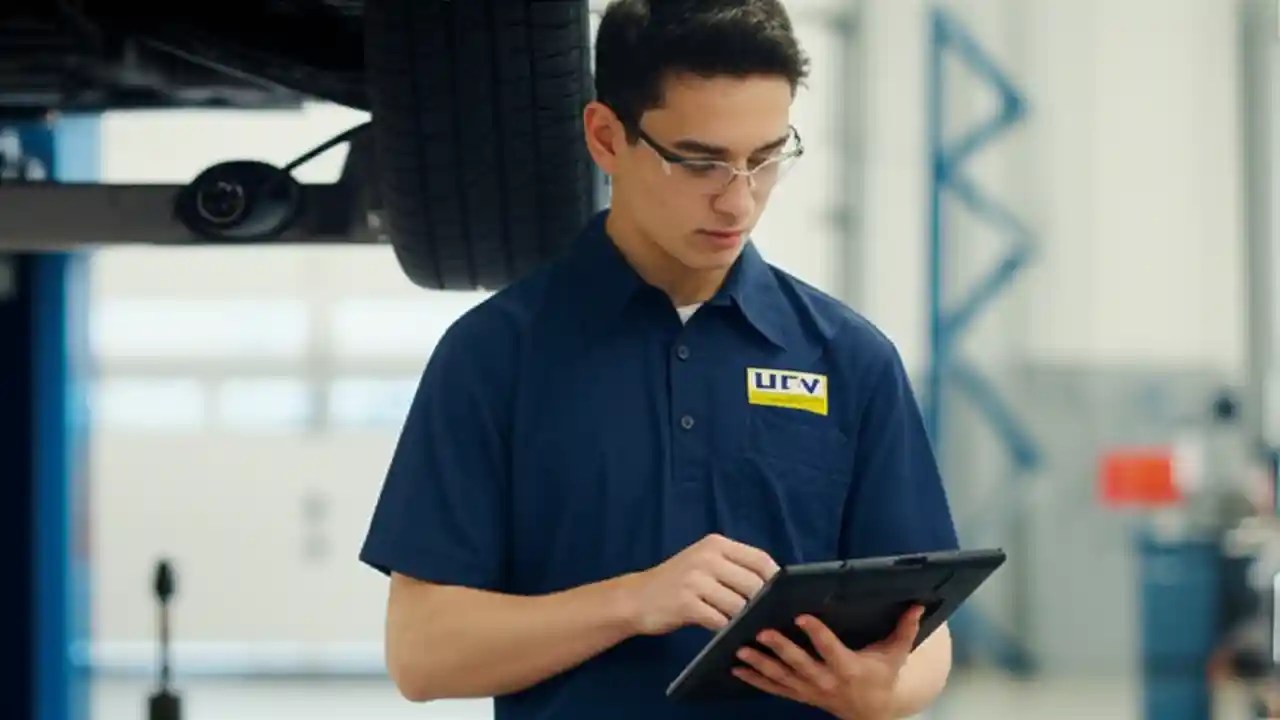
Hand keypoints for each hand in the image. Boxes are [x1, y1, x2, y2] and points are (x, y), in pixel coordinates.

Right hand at [623, 533, 779, 635]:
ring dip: (744, 620)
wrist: (635, 598)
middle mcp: (707, 557)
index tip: (781, 597)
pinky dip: (727, 630)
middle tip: (764, 619)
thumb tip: (774, 588)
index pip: (760, 559)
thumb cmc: (677, 583)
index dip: (775, 580)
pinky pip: (719, 620)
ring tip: (745, 628)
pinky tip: (726, 634)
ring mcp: (695, 579)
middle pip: (753, 584)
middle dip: (761, 604)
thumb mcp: (704, 565)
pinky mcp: (686, 603)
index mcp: (715, 544)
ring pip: (738, 605)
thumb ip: (733, 569)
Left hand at [731, 604, 925, 719]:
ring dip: (760, 664)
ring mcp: (811, 691)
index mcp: (849, 667)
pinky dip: (755, 679)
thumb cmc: (882, 675)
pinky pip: (775, 688)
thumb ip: (905, 629)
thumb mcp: (896, 654)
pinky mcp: (800, 695)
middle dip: (781, 649)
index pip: (831, 648)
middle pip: (800, 664)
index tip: (801, 616)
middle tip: (762, 632)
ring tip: (740, 650)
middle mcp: (827, 681)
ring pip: (782, 677)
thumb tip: (918, 604)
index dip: (816, 633)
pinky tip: (736, 668)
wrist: (873, 711)